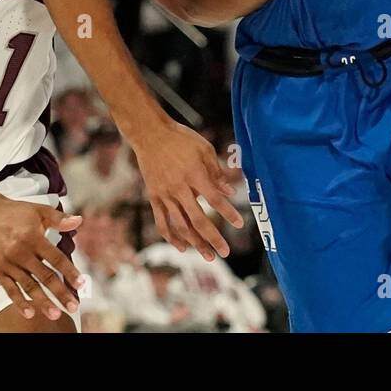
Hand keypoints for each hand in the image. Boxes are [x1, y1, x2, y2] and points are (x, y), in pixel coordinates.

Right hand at [0, 196, 82, 319]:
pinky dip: (19, 302)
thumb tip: (78, 221)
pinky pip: (9, 289)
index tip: (80, 284)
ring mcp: (8, 263)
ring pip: (28, 286)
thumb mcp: (39, 211)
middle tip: (72, 306)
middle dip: (60, 293)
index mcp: (33, 237)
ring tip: (55, 313)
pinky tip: (29, 312)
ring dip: (43, 302)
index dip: (69, 272)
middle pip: (44, 276)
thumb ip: (59, 219)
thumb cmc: (14, 212)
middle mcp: (20, 251)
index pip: (55, 258)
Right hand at [128, 118, 242, 261]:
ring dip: (195, 243)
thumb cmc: (181, 138)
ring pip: (181, 225)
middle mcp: (179, 188)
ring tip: (208, 256)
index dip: (228, 213)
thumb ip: (217, 172)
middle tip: (225, 252)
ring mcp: (165, 194)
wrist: (150, 134)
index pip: (215, 199)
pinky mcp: (154, 197)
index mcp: (195, 175)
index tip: (240, 224)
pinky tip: (183, 247)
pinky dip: (172, 237)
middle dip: (213, 238)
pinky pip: (162, 222)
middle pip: (198, 219)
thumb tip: (230, 191)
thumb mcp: (204, 149)